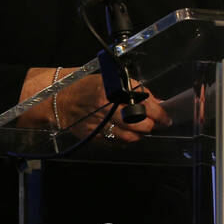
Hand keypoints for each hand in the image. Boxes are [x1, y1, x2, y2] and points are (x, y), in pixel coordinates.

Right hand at [19, 67, 172, 142]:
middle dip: (149, 125)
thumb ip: (135, 90)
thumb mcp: (111, 80)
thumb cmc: (86, 86)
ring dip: (139, 134)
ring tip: (139, 128)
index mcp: (112, 91)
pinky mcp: (94, 136)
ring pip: (130, 138)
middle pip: (140, 125)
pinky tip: (124, 133)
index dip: (159, 114)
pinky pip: (117, 143)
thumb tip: (157, 102)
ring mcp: (99, 125)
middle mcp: (106, 109)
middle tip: (152, 123)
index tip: (166, 118)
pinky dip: (125, 140)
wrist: (58, 100)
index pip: (144, 105)